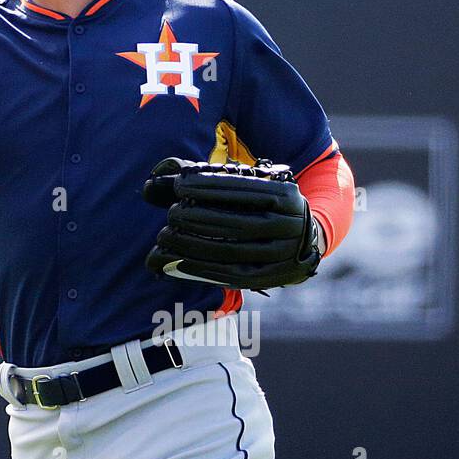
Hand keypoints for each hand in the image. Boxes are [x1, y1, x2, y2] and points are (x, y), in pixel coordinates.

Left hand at [140, 157, 320, 290]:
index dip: (210, 187)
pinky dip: (200, 268)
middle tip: (172, 213)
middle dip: (199, 218)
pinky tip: (176, 262)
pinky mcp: (270, 277)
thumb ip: (209, 181)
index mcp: (287, 196)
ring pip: (232, 251)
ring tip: (165, 237)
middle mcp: (291, 225)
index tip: (180, 186)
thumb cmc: (262, 206)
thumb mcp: (249, 187)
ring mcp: (284, 255)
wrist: (302, 239)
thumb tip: (156, 185)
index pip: (244, 189)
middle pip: (238, 223)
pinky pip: (231, 274)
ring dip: (193, 245)